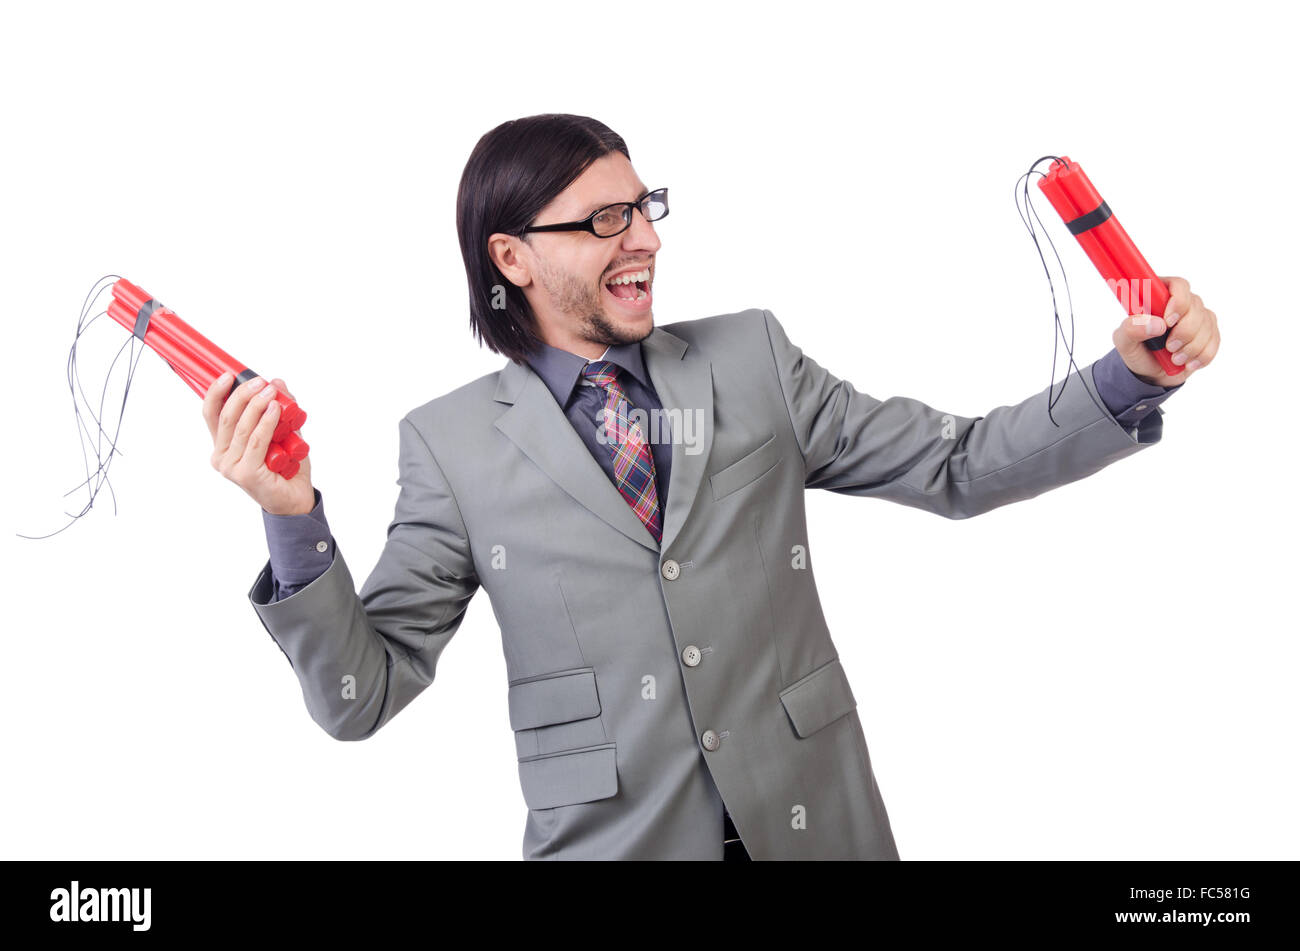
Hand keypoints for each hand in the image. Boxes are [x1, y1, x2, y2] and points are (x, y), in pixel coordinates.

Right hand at [203, 372, 314, 515]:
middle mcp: (221, 456)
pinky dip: (266, 423)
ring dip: (256, 405)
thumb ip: (277, 408)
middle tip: (260, 382)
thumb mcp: (282, 432)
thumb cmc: (285, 467)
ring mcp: (231, 467)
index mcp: (223, 445)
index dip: (216, 392)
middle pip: (226, 417)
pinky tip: (275, 410)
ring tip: (271, 392)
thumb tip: (276, 382)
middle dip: (242, 394)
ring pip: (241, 427)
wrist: (295, 499)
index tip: (228, 375)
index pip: (211, 414)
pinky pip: (256, 441)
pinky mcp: (246, 474)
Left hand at [1114, 275, 1219, 385]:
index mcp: (1160, 295)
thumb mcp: (1123, 340)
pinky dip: (1201, 356)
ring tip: (1174, 358)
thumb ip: (1132, 328)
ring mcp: (1199, 316)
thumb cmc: (1136, 349)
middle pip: (1195, 307)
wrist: (1150, 371)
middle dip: (1184, 332)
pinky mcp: (1210, 332)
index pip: (1178, 285)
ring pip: (1206, 326)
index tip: (1168, 322)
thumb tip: (1156, 324)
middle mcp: (1183, 301)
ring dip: (1191, 347)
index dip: (1178, 301)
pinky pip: (1214, 342)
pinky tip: (1188, 363)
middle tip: (1169, 347)